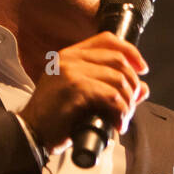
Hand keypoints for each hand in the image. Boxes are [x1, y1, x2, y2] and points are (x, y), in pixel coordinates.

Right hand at [18, 31, 150, 153]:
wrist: (31, 133)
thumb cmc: (54, 117)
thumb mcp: (83, 96)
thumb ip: (111, 88)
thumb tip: (142, 89)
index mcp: (70, 55)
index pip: (108, 40)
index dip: (131, 52)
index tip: (142, 69)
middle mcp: (70, 58)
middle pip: (118, 59)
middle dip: (133, 84)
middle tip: (131, 104)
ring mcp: (71, 71)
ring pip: (118, 78)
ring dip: (127, 102)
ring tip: (123, 118)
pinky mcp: (74, 88)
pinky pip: (111, 95)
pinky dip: (120, 111)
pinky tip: (117, 123)